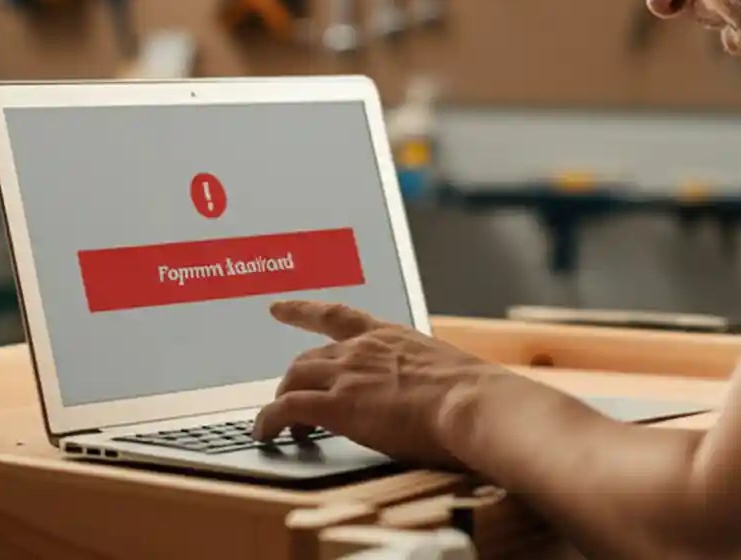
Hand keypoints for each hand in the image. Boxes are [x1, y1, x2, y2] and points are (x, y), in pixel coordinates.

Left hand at [252, 301, 522, 467]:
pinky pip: (286, 409)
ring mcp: (347, 375)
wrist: (473, 403)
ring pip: (293, 379)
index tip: (278, 307)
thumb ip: (431, 380)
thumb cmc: (475, 396)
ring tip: (280, 427)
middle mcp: (362, 350)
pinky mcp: (337, 405)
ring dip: (282, 402)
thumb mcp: (448, 374)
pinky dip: (269, 421)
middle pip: (308, 358)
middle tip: (288, 400)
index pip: (337, 315)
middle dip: (294, 379)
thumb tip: (449, 399)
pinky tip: (265, 433)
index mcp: (389, 337)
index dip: (302, 311)